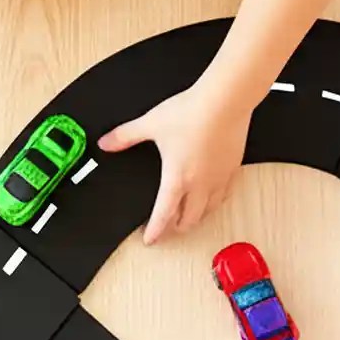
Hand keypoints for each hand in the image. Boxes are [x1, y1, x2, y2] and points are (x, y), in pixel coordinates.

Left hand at [98, 84, 252, 244]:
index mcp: (177, 179)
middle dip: (176, 227)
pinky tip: (211, 197)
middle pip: (188, 220)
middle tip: (167, 228)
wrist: (226, 100)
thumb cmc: (191, 112)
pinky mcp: (233, 168)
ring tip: (187, 217)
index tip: (150, 240)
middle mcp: (200, 184)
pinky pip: (224, 195)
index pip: (163, 215)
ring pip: (209, 211)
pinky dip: (215, 202)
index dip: (155, 231)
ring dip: (196, 217)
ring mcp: (219, 178)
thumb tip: (105, 142)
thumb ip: (125, 136)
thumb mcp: (150, 124)